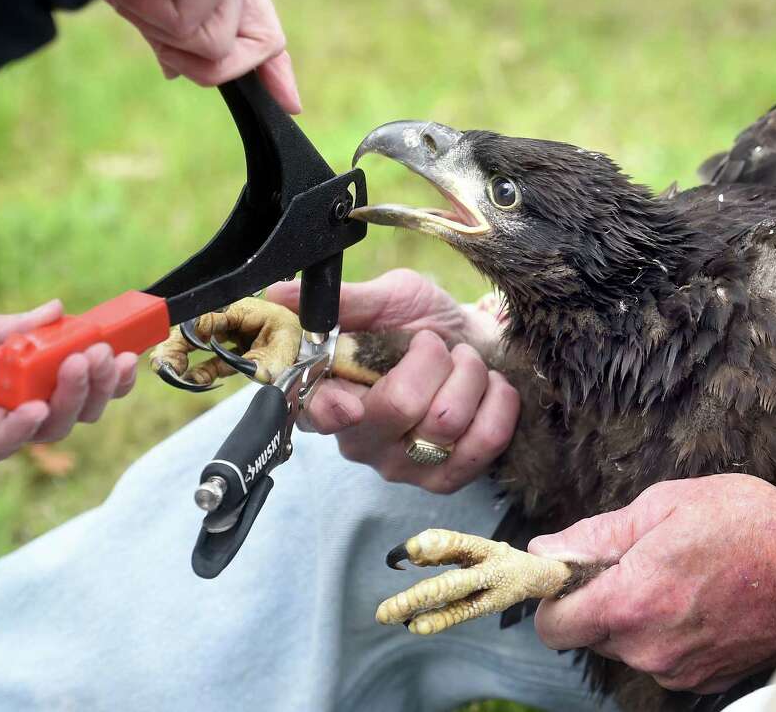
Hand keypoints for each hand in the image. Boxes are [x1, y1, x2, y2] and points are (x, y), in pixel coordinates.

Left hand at [0, 299, 137, 479]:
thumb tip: (57, 310)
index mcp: (10, 371)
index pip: (68, 371)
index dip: (101, 362)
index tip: (121, 343)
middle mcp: (10, 403)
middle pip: (74, 404)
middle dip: (99, 381)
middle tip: (105, 355)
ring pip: (53, 427)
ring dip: (74, 399)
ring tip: (79, 366)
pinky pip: (3, 446)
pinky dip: (23, 430)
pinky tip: (37, 409)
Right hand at [105, 0, 300, 112]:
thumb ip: (166, 25)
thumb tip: (174, 72)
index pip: (264, 33)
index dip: (274, 72)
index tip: (290, 102)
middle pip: (233, 54)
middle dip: (179, 53)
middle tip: (140, 10)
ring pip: (208, 48)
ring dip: (151, 23)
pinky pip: (190, 26)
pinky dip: (147, 10)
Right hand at [265, 269, 518, 493]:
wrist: (477, 345)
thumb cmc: (423, 323)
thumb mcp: (386, 300)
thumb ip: (344, 301)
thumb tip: (277, 292)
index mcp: (330, 395)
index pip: (315, 412)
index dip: (332, 408)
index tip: (352, 402)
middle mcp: (358, 440)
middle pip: (400, 406)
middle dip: (434, 358)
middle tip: (435, 345)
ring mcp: (402, 467)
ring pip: (447, 420)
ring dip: (469, 375)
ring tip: (464, 364)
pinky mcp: (445, 481)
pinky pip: (485, 440)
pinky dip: (498, 401)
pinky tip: (488, 389)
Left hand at [528, 475, 775, 692]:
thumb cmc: (744, 522)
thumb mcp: (662, 505)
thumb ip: (595, 534)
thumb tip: (547, 550)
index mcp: (630, 603)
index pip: (553, 627)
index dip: (556, 598)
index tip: (573, 574)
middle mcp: (649, 648)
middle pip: (591, 635)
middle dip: (601, 601)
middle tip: (638, 562)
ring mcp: (679, 669)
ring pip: (628, 647)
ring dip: (638, 617)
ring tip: (678, 577)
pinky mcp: (705, 679)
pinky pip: (663, 659)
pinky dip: (669, 634)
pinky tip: (698, 600)